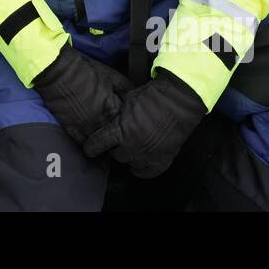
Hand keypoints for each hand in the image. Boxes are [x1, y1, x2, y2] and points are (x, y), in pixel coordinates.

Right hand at [33, 45, 133, 144]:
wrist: (58, 71)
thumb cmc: (84, 70)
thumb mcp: (111, 74)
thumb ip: (125, 87)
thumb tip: (136, 96)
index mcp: (112, 107)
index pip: (127, 125)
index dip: (129, 126)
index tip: (132, 127)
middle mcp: (100, 121)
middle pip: (115, 138)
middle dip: (120, 139)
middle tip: (123, 139)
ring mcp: (85, 126)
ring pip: (100, 144)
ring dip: (105, 145)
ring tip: (109, 145)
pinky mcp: (71, 128)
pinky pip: (83, 144)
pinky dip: (89, 145)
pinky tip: (93, 143)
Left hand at [83, 68, 206, 177]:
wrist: (178, 100)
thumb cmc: (152, 96)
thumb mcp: (127, 99)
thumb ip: (117, 112)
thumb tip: (108, 114)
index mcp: (120, 129)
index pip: (98, 144)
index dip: (92, 147)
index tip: (90, 148)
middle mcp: (132, 145)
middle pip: (116, 156)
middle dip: (116, 149)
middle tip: (119, 142)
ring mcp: (148, 154)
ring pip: (132, 165)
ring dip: (131, 158)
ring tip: (133, 149)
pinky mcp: (163, 158)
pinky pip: (149, 173)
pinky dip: (144, 169)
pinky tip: (142, 162)